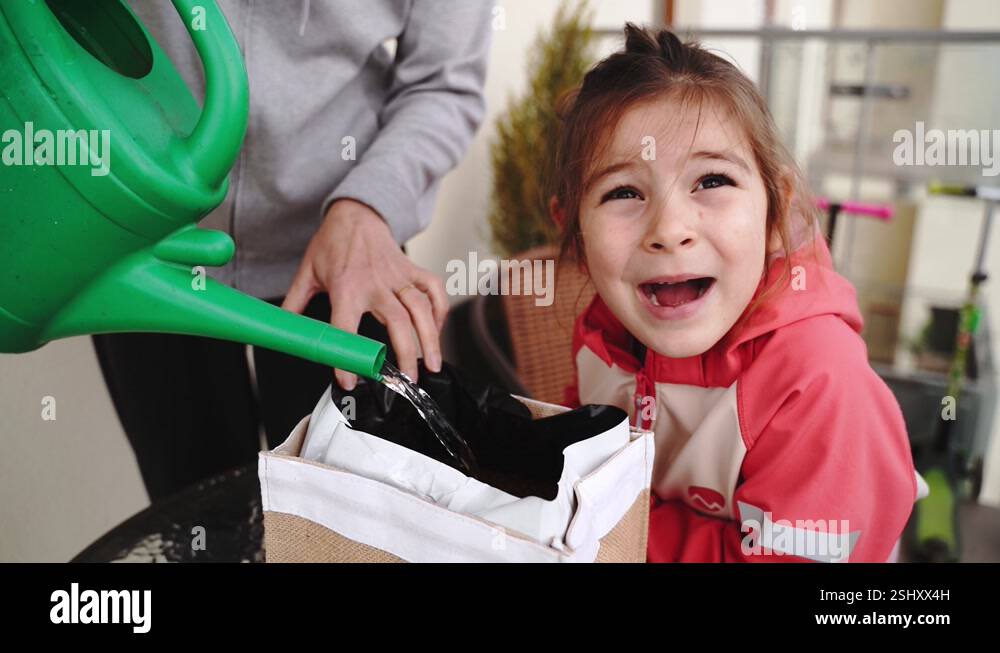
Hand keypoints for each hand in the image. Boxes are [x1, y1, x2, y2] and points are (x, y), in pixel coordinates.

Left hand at [282, 199, 448, 389]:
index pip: (346, 328)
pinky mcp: (412, 270)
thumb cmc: (332, 243)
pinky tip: (437, 331)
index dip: (347, 358)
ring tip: (432, 364)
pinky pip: (433, 290)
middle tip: (407, 381)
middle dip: (406, 355)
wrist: (355, 213)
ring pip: (421, 309)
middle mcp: (375, 283)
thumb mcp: (306, 274)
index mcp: (346, 288)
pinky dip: (440, 311)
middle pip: (396, 323)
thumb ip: (294, 305)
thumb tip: (282, 331)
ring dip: (430, 339)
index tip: (351, 381)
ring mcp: (397, 277)